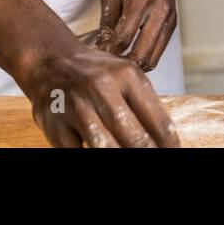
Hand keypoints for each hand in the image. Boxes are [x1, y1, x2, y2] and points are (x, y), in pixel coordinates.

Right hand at [23, 44, 180, 147]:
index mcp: (127, 75)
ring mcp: (77, 107)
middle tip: (153, 160)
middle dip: (147, 154)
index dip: (169, 147)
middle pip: (135, 139)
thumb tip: (165, 143)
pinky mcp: (56, 125)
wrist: (50, 62)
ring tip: (130, 161)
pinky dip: (91, 156)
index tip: (173, 155)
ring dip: (121, 158)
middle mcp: (102, 88)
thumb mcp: (125, 78)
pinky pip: (79, 153)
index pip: (158, 122)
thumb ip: (144, 106)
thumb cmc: (96, 74)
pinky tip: (100, 153)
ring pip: (107, 148)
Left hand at [96, 0, 177, 70]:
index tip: (97, 57)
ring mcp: (169, 19)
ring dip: (136, 64)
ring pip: (153, 57)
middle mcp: (159, 12)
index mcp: (141, 1)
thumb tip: (99, 48)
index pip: (123, 38)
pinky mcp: (173, 24)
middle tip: (108, 66)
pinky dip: (146, 57)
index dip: (109, 51)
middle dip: (123, 64)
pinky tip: (131, 54)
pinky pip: (159, 50)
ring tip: (119, 63)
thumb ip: (107, 23)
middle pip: (141, 53)